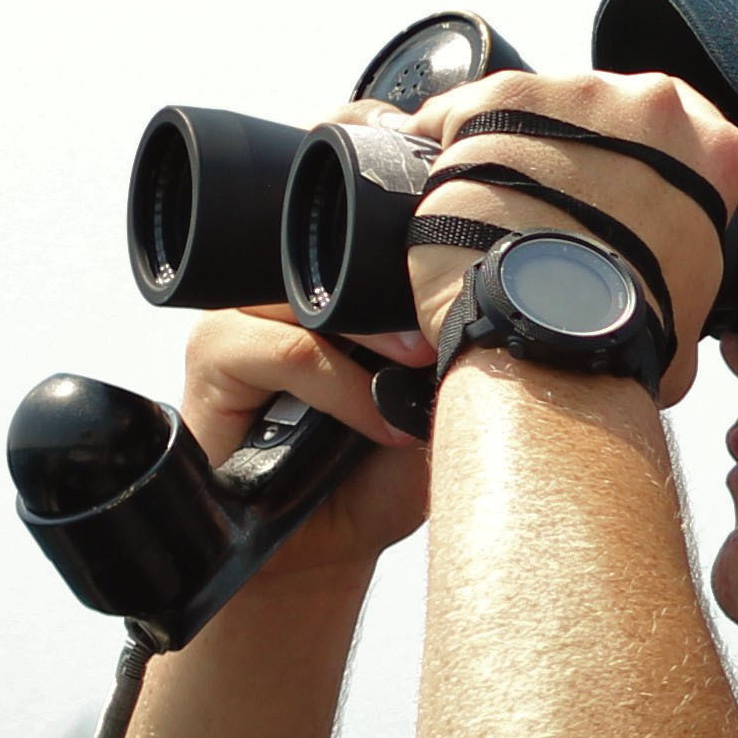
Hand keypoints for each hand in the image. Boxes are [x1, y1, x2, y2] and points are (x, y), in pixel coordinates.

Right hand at [173, 96, 433, 592]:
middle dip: (389, 253)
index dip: (399, 187)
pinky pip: (279, 352)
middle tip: (447, 290)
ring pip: (307, 291)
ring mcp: (245, 318)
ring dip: (374, 334)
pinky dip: (339, 386)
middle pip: (329, 232)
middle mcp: (290, 289)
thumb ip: (467, 352)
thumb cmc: (384, 473)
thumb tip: (524, 312)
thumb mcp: (444, 405)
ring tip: (422, 367)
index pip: (359, 208)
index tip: (462, 193)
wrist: (322, 550)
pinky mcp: (213, 364)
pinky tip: (380, 422)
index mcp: (343, 284)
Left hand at [403, 70, 737, 404]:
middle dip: (575, 146)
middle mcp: (649, 105)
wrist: (562, 336)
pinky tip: (445, 191)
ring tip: (494, 208)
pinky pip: (461, 109)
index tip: (616, 178)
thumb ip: (684, 253)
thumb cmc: (630, 328)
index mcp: (712, 149)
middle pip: (604, 108)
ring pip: (534, 106)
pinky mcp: (500, 98)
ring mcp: (574, 94)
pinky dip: (446, 142)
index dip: (639, 154)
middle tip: (553, 202)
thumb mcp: (693, 290)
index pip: (680, 125)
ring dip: (514, 145)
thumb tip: (663, 283)